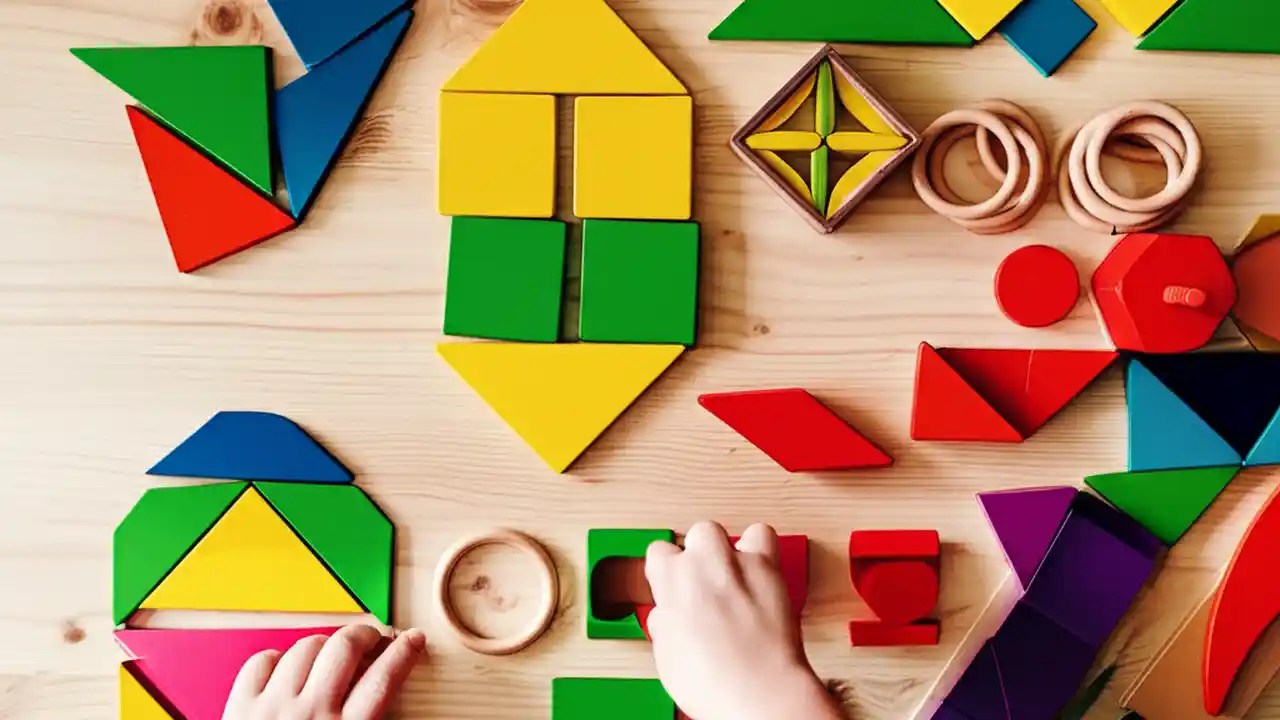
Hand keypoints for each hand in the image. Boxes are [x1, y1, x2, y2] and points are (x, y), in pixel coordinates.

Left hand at [223, 624, 425, 719]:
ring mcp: (272, 708)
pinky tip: (286, 668)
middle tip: (373, 639)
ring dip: (325, 643)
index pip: (384, 679)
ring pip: (306, 647)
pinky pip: (261, 662)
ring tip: (331, 653)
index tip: (411, 640)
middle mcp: (311, 715)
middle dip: (365, 635)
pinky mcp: (240, 708)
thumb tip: (386, 713)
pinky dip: (277, 658)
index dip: (403, 652)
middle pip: (345, 649)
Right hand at [645, 522, 844, 719]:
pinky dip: (761, 548)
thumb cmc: (712, 679)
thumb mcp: (666, 654)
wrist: (756, 688)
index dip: (665, 570)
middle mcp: (704, 561)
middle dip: (700, 552)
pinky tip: (758, 568)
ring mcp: (739, 562)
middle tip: (703, 581)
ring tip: (730, 572)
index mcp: (671, 578)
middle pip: (698, 533)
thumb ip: (665, 625)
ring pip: (730, 531)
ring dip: (728, 547)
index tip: (671, 584)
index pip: (658, 552)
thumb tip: (667, 619)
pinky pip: (763, 536)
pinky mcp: (769, 568)